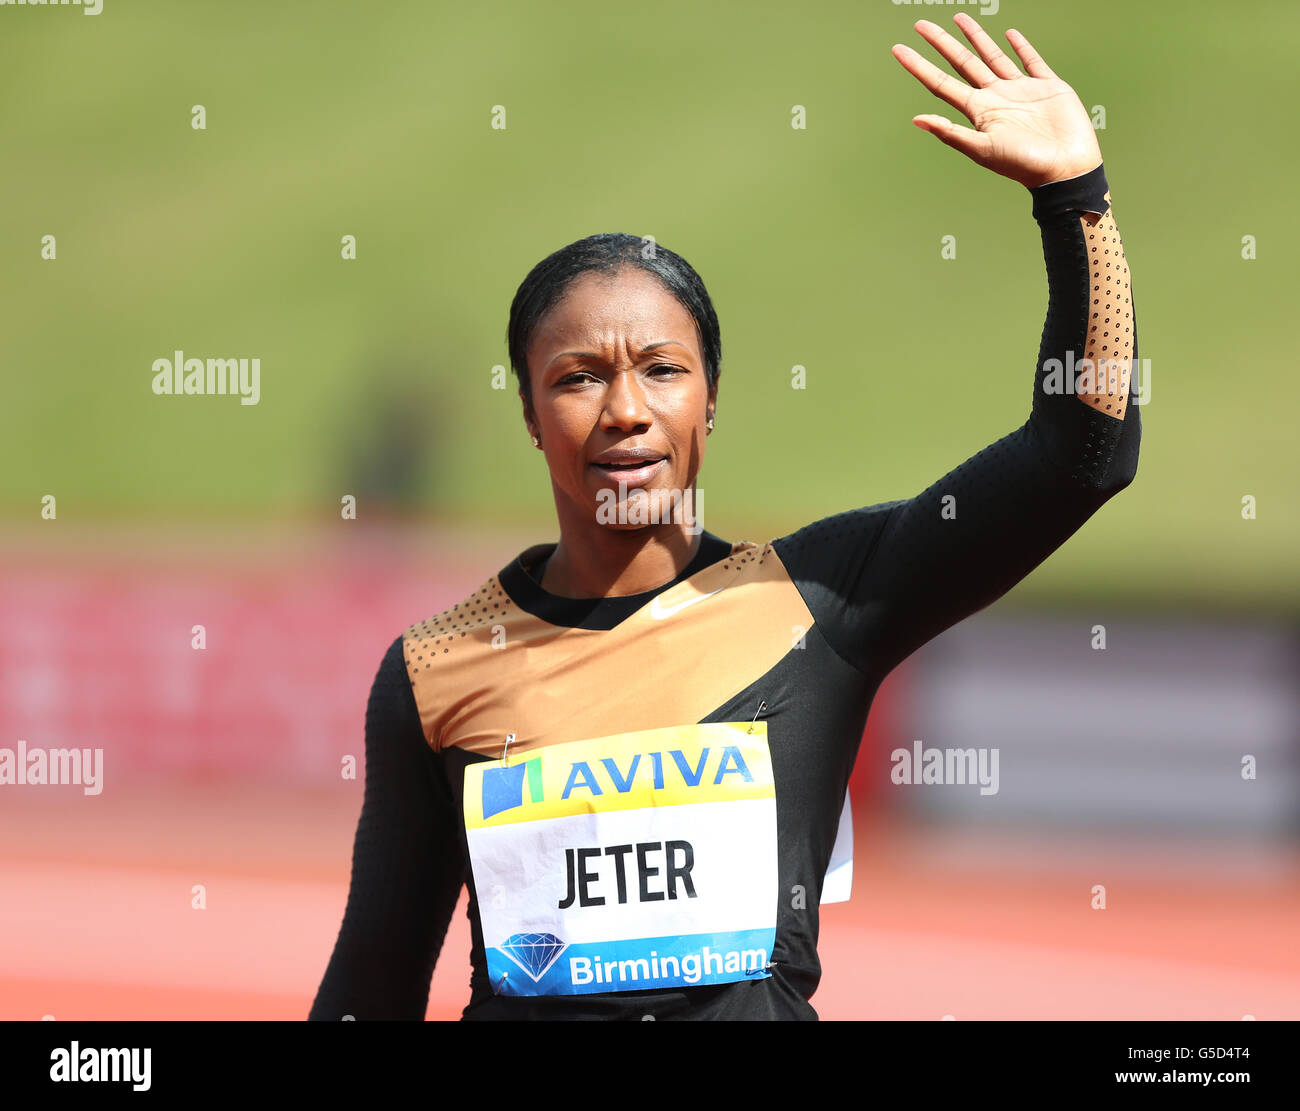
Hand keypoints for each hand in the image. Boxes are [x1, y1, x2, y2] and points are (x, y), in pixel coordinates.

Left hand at [892, 14, 1101, 188]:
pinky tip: (1009, 34)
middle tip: (921, 24)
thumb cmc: (1023, 164)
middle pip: (963, 63)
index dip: (919, 66)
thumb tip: (916, 120)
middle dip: (942, 43)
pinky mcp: (1047, 86)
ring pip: (992, 57)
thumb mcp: (983, 149)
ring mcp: (1020, 90)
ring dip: (976, 38)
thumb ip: (951, 132)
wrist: (1065, 168)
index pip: (941, 83)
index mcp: (978, 112)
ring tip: (960, 19)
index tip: (899, 49)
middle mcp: (995, 98)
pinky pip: (1031, 61)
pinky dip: (1021, 47)